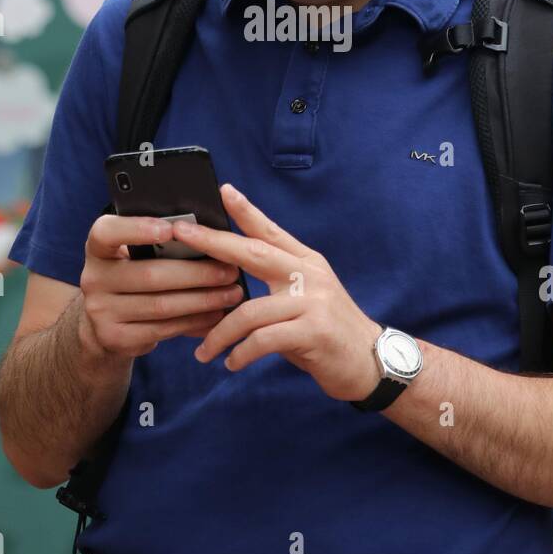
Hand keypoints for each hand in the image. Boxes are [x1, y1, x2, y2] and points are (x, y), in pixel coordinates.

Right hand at [78, 213, 243, 360]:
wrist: (106, 321)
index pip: (107, 233)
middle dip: (196, 273)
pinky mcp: (115, 338)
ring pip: (161, 305)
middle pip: (149, 274)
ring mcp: (100, 311)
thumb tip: (208, 235)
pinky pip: (162, 329)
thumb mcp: (134, 255)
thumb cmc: (134, 273)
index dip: (137, 229)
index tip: (171, 229)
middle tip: (230, 270)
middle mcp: (93, 278)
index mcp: (98, 248)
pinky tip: (216, 315)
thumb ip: (159, 243)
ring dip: (202, 300)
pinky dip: (194, 322)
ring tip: (231, 294)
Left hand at [177, 184, 382, 402]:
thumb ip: (278, 283)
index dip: (246, 210)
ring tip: (204, 351)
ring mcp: (312, 303)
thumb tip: (231, 274)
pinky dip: (241, 353)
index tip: (222, 190)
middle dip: (213, 242)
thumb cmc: (329, 331)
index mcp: (307, 262)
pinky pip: (263, 339)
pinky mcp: (313, 332)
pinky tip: (231, 363)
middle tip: (181, 235)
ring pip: (250, 309)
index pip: (270, 231)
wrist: (371, 361)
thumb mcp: (307, 297)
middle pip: (254, 252)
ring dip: (220, 333)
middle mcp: (310, 275)